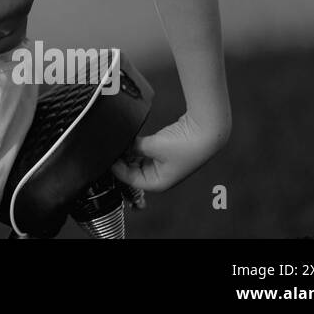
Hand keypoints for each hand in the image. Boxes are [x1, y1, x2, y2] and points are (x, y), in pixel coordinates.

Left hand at [111, 111, 229, 194]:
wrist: (205, 130)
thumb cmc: (185, 144)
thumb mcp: (152, 146)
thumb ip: (133, 147)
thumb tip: (120, 145)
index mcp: (158, 183)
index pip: (129, 179)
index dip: (117, 168)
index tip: (107, 156)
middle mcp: (159, 176)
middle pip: (132, 171)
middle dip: (122, 159)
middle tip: (112, 147)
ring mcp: (161, 164)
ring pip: (137, 160)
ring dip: (129, 152)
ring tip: (121, 142)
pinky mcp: (163, 152)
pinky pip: (144, 151)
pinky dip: (137, 146)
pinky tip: (130, 139)